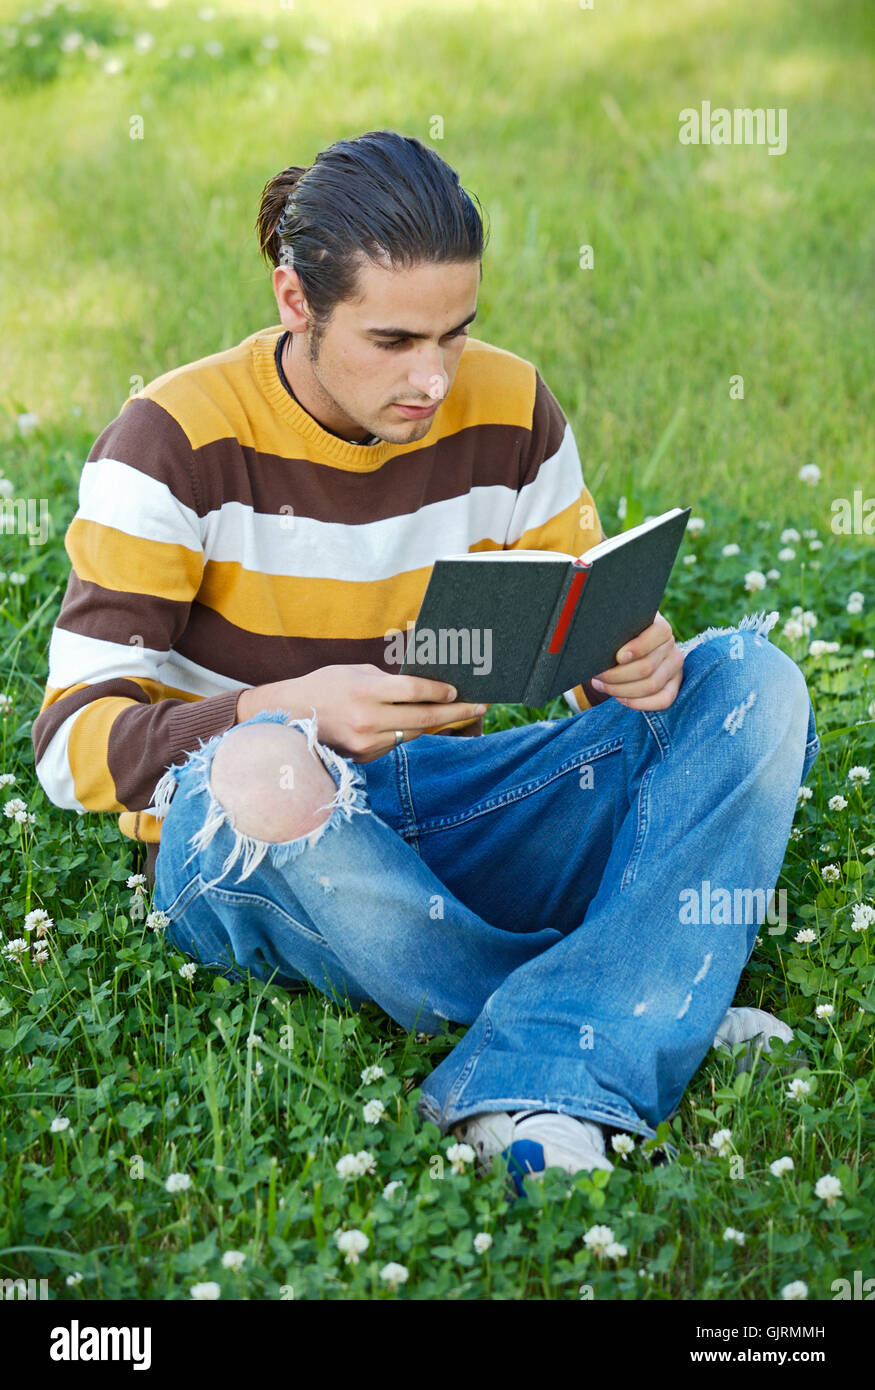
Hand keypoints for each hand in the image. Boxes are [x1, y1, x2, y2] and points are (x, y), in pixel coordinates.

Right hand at [236, 664, 487, 761]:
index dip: (441, 691)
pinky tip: (419, 724)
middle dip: (456, 712)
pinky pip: (396, 744)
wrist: (287, 717)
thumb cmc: (324, 686)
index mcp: (366, 691)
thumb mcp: (355, 672)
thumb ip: (388, 681)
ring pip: (413, 734)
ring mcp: (366, 742)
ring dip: (436, 724)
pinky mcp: (364, 757)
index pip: (415, 691)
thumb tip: (425, 687)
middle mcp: (368, 720)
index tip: (459, 690)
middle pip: (424, 718)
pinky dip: (408, 733)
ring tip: (458, 714)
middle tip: (480, 706)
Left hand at [588, 612, 683, 710]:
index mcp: (660, 627)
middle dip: (617, 675)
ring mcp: (675, 666)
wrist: (624, 648)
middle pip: (647, 667)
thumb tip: (599, 644)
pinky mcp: (674, 685)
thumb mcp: (616, 629)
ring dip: (621, 689)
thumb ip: (613, 632)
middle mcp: (671, 646)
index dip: (638, 648)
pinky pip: (663, 700)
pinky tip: (620, 699)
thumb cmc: (616, 637)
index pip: (658, 634)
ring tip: (602, 685)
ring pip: (651, 685)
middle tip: (598, 675)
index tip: (618, 657)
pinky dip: (639, 703)